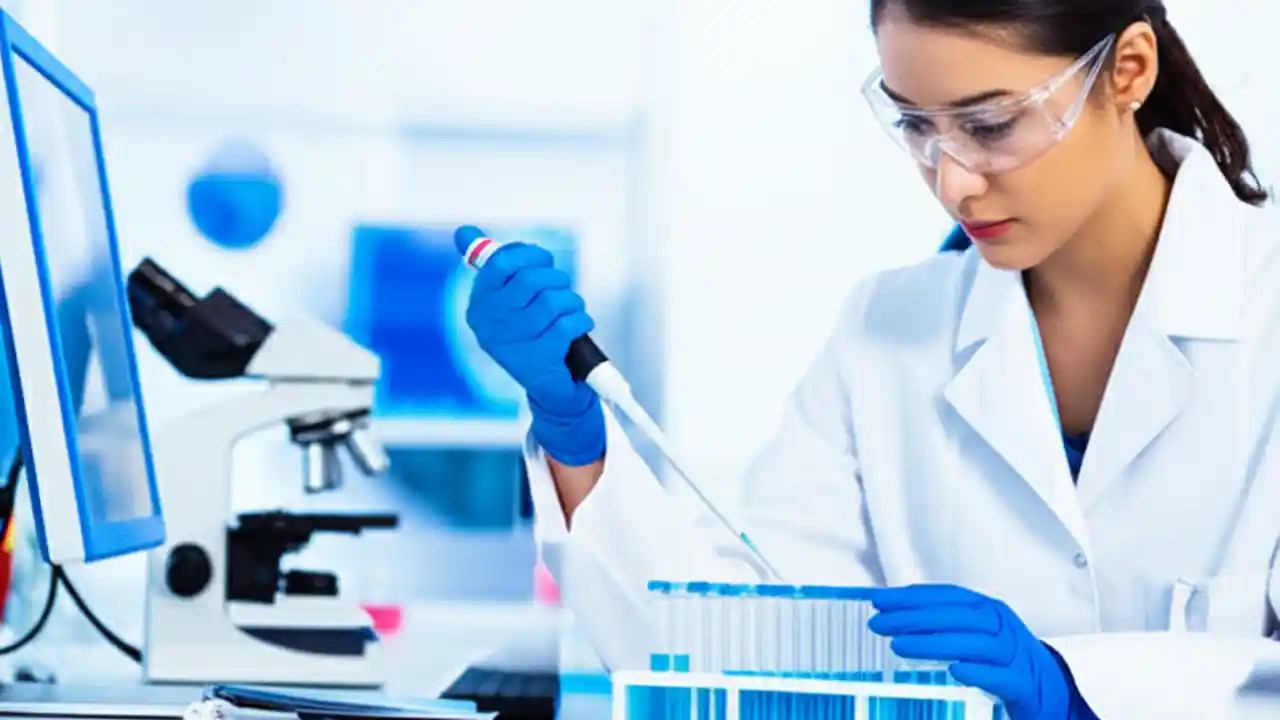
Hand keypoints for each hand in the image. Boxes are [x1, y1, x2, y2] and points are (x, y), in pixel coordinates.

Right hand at [466, 243, 604, 464]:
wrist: (549, 388)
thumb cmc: (529, 335)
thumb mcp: (506, 302)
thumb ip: (488, 264)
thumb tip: (463, 231)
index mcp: (480, 306)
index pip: (500, 262)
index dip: (529, 255)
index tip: (542, 261)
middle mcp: (491, 325)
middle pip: (532, 279)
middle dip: (556, 280)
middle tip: (561, 290)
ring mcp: (514, 343)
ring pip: (554, 300)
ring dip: (571, 302)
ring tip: (571, 312)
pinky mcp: (539, 359)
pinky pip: (570, 323)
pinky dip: (580, 322)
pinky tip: (577, 329)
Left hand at [868, 584, 1075, 719]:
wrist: (1052, 691)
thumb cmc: (1005, 660)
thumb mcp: (975, 636)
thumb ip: (944, 626)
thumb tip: (896, 616)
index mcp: (988, 611)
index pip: (948, 597)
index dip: (912, 596)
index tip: (878, 601)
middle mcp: (1002, 626)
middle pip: (958, 616)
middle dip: (915, 617)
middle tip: (880, 624)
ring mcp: (1016, 654)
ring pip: (976, 643)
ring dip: (936, 642)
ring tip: (900, 646)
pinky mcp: (1024, 684)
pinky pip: (1001, 676)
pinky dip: (978, 671)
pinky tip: (954, 671)